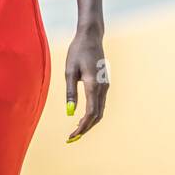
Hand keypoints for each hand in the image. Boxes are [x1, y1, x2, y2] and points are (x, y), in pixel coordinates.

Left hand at [64, 26, 107, 143]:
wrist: (91, 37)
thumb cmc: (77, 52)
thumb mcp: (70, 71)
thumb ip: (70, 92)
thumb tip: (70, 112)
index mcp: (93, 85)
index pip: (90, 113)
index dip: (82, 127)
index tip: (72, 135)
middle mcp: (102, 87)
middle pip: (97, 115)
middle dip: (85, 128)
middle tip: (72, 137)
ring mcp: (105, 85)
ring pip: (100, 110)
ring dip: (89, 122)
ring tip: (76, 130)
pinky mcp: (104, 83)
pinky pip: (100, 103)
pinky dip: (93, 114)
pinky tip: (83, 116)